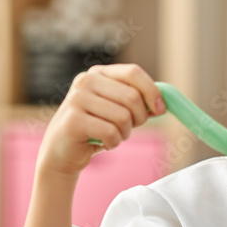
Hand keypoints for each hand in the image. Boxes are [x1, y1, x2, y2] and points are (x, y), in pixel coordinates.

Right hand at [37, 64, 165, 177]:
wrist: (62, 153)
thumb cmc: (96, 130)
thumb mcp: (118, 110)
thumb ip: (138, 101)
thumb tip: (164, 102)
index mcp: (99, 73)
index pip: (133, 72)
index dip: (152, 91)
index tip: (161, 110)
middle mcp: (85, 80)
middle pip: (132, 96)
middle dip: (139, 118)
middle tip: (128, 129)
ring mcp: (76, 99)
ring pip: (123, 117)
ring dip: (124, 133)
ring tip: (112, 136)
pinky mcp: (73, 120)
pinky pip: (111, 132)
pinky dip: (113, 142)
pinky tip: (102, 144)